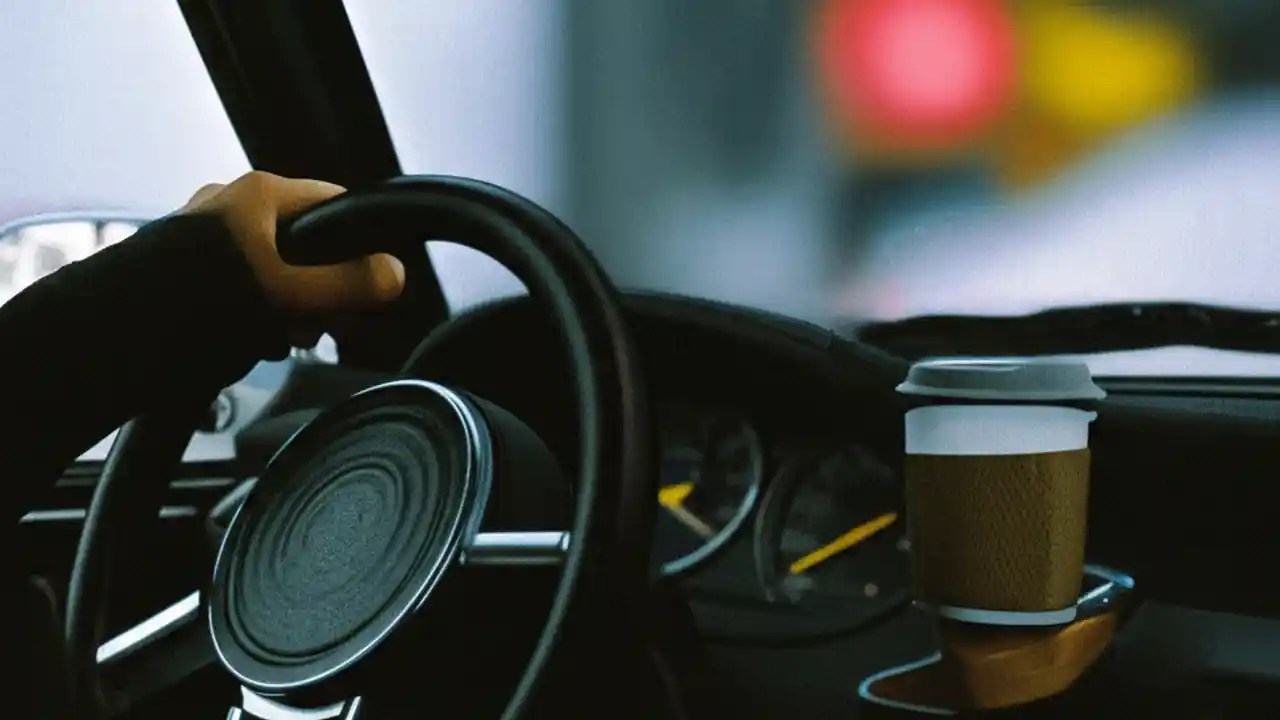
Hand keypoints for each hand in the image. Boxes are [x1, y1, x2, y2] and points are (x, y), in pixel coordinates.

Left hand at [181, 171, 404, 344]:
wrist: (116, 337)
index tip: (369, 287)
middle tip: (323, 326)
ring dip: (292, 309)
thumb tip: (397, 275)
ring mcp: (208, 238)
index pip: (337, 203)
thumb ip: (349, 285)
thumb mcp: (289, 294)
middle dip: (323, 290)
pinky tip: (254, 342)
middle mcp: (234, 206)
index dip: (362, 245)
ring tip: (284, 339)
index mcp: (260, 194)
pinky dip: (256, 314)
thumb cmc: (199, 301)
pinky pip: (244, 287)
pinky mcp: (189, 270)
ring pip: (278, 271)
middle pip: (309, 243)